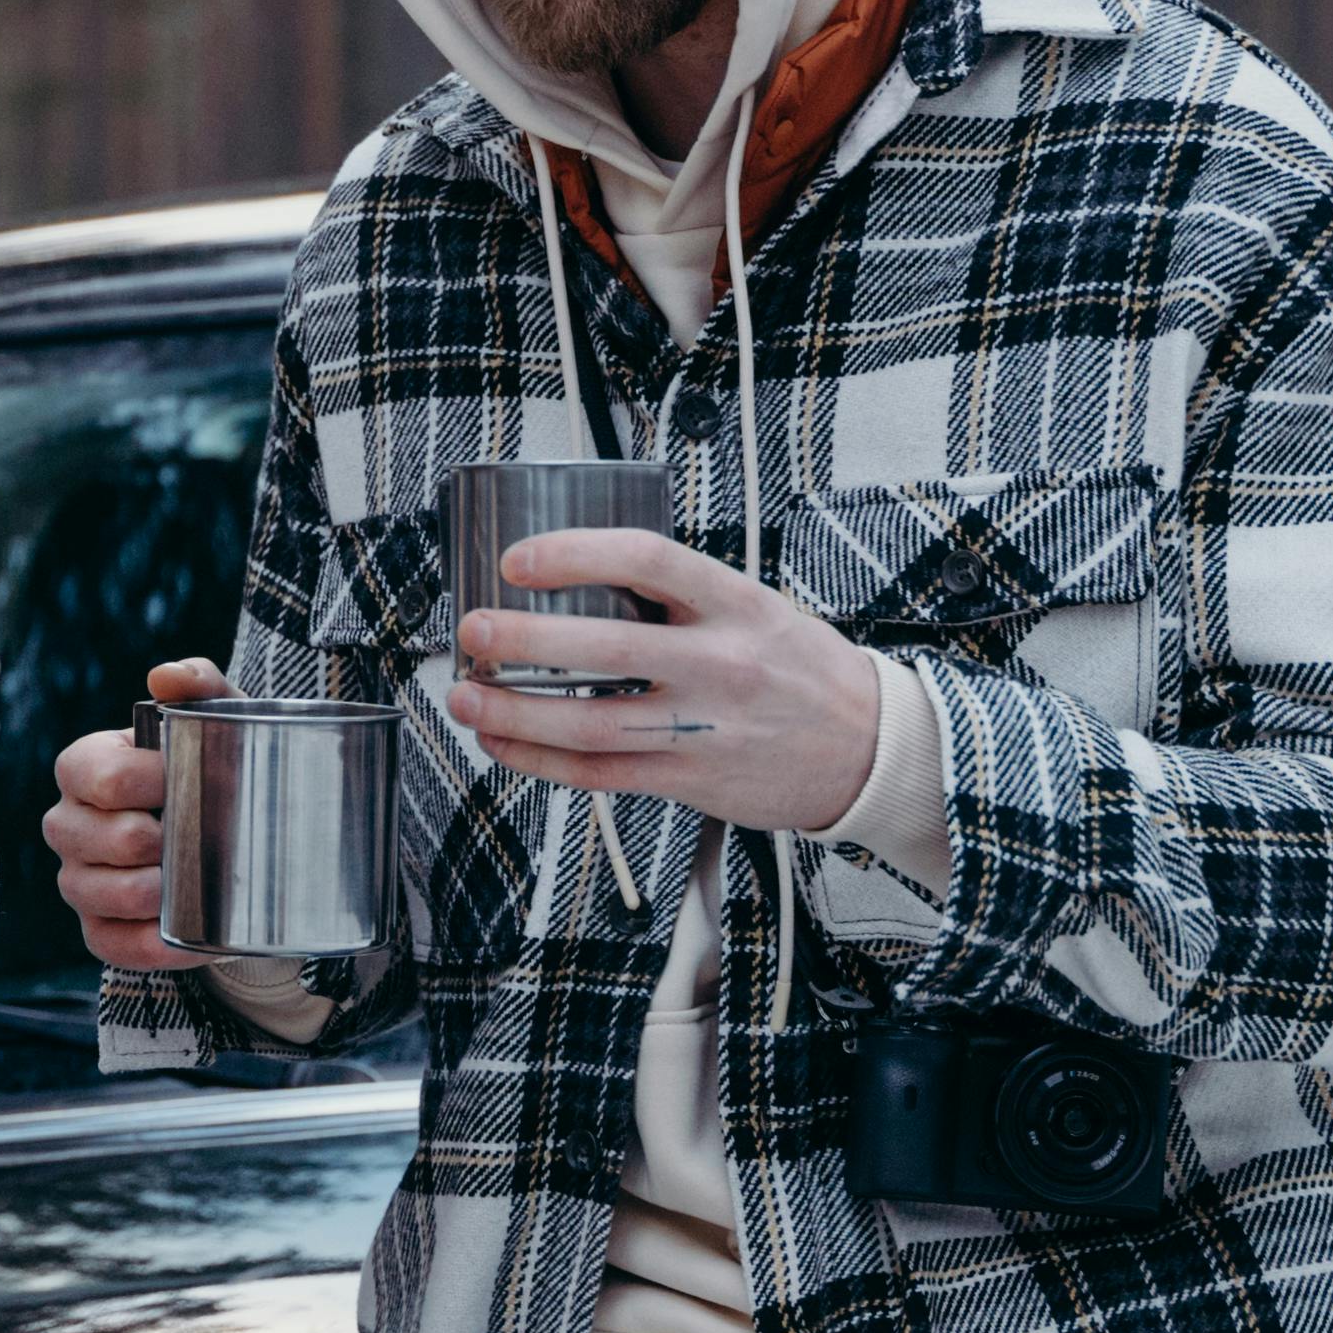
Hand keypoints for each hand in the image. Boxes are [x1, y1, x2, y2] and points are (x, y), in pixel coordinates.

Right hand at [46, 657, 229, 975]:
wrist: (248, 837)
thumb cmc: (218, 768)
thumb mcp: (222, 720)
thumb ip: (199, 686)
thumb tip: (166, 676)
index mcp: (85, 767)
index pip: (95, 774)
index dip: (146, 780)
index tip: (191, 779)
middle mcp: (69, 825)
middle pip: (98, 837)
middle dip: (155, 839)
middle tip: (200, 835)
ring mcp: (78, 882)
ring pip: (101, 893)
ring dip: (157, 891)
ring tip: (197, 880)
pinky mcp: (99, 932)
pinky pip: (114, 945)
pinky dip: (155, 943)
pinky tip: (189, 932)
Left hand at [452, 533, 885, 834]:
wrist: (868, 749)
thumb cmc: (803, 672)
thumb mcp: (758, 609)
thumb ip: (683, 597)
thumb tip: (582, 576)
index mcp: (737, 603)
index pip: (647, 560)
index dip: (574, 553)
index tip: (517, 559)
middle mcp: (721, 663)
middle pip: (604, 648)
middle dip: (523, 641)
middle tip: (473, 631)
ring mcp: (704, 726)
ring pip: (589, 722)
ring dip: (515, 713)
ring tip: (465, 698)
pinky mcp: (691, 780)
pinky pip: (601, 774)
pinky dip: (542, 761)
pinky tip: (505, 745)